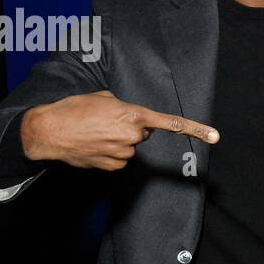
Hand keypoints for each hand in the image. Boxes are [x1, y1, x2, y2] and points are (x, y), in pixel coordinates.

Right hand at [20, 90, 218, 170]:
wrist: (49, 131)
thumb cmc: (74, 110)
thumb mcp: (103, 98)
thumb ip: (124, 106)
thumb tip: (130, 117)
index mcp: (133, 115)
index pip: (169, 123)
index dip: (194, 128)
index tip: (214, 136)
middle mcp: (133, 136)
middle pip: (143, 133)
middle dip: (131, 128)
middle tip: (106, 121)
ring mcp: (124, 153)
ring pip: (130, 146)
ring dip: (117, 140)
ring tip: (95, 133)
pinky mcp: (114, 166)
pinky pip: (120, 158)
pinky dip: (109, 152)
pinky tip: (93, 145)